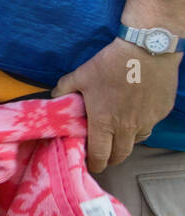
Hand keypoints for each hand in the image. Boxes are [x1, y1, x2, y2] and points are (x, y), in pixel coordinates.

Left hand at [52, 37, 179, 172]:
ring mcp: (147, 121)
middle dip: (110, 158)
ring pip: (136, 141)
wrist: (147, 51)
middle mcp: (127, 127)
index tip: (91, 164)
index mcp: (104, 122)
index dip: (94, 164)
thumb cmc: (111, 64)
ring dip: (126, 142)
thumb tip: (54, 96)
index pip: (100, 155)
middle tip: (104, 155)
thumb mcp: (81, 75)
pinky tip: (135, 113)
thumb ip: (64, 89)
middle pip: (119, 155)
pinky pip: (149, 125)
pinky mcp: (161, 113)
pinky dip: (141, 125)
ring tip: (118, 134)